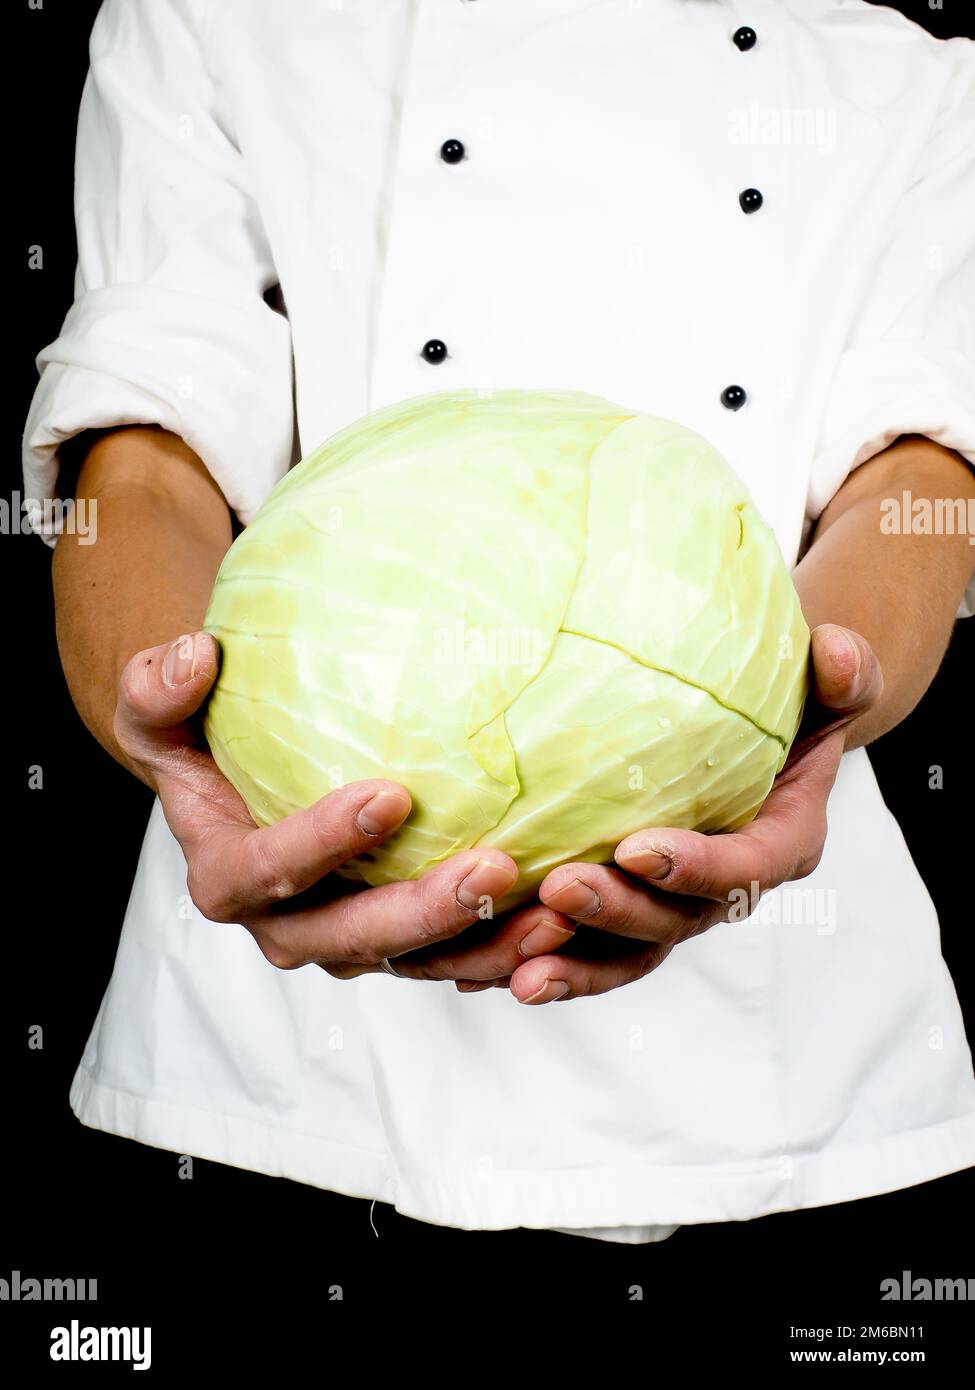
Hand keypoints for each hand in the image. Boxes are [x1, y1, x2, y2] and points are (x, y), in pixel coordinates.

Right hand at [114, 631, 573, 977]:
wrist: (242, 784)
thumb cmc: (204, 739)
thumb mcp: (160, 709)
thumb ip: (158, 686)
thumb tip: (195, 653)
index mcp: (229, 878)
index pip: (269, 872)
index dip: (323, 844)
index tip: (390, 796)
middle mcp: (288, 927)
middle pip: (355, 938)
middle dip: (424, 913)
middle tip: (495, 869)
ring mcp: (350, 943)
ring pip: (419, 964)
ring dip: (486, 947)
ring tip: (554, 915)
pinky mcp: (404, 944)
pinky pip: (456, 960)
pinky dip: (508, 949)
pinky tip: (566, 917)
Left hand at [433, 623, 881, 1003]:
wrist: (759, 738)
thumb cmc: (787, 705)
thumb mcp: (824, 687)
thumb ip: (844, 677)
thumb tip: (840, 652)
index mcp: (780, 843)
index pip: (745, 870)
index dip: (695, 867)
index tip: (636, 846)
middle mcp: (727, 890)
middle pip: (676, 922)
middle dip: (618, 912)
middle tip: (558, 889)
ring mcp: (676, 908)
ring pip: (629, 954)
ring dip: (578, 964)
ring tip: (521, 972)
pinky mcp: (632, 913)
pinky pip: (593, 953)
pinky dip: (550, 966)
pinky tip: (492, 978)